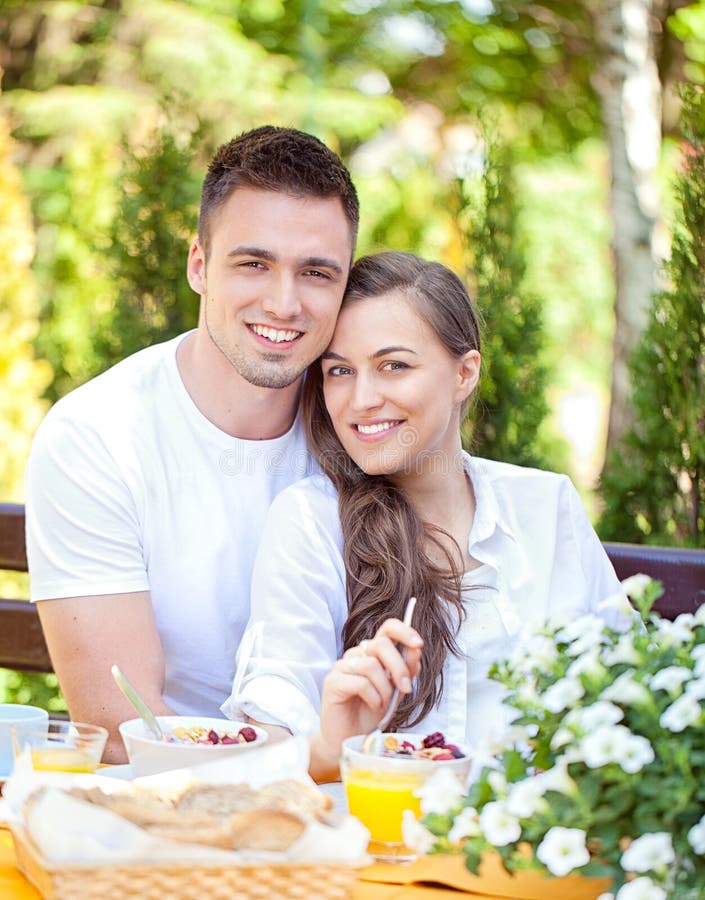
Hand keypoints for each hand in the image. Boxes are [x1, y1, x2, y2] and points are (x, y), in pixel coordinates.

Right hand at [316, 618, 422, 767]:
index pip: (387, 628)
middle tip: (406, 688)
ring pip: (371, 665)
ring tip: (384, 704)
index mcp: (372, 653)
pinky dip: (374, 697)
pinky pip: (360, 682)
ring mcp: (342, 666)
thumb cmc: (371, 712)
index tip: (418, 644)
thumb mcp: (396, 690)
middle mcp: (356, 655)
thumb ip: (405, 671)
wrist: (350, 739)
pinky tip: (375, 706)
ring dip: (385, 688)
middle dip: (399, 666)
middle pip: (381, 644)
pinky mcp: (332, 682)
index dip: (403, 631)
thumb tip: (416, 650)